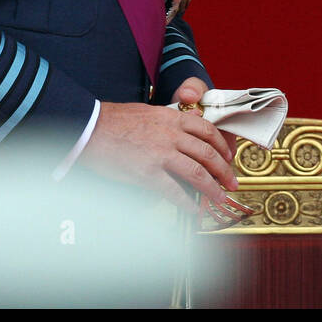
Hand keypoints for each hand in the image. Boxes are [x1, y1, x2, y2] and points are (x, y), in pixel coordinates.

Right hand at [81, 86, 238, 211]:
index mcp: (172, 118)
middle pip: (208, 153)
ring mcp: (161, 154)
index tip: (228, 157)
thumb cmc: (114, 120)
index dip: (222, 146)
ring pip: (197, 173)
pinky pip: (174, 191)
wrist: (90, 128)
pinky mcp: (147, 173)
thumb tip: (189, 123)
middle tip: (232, 182)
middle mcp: (171, 135)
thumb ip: (170, 119)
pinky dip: (187, 203)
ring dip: (212, 188)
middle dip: (224, 171)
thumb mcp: (149, 111)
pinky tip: (193, 210)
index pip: (207, 130)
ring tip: (219, 198)